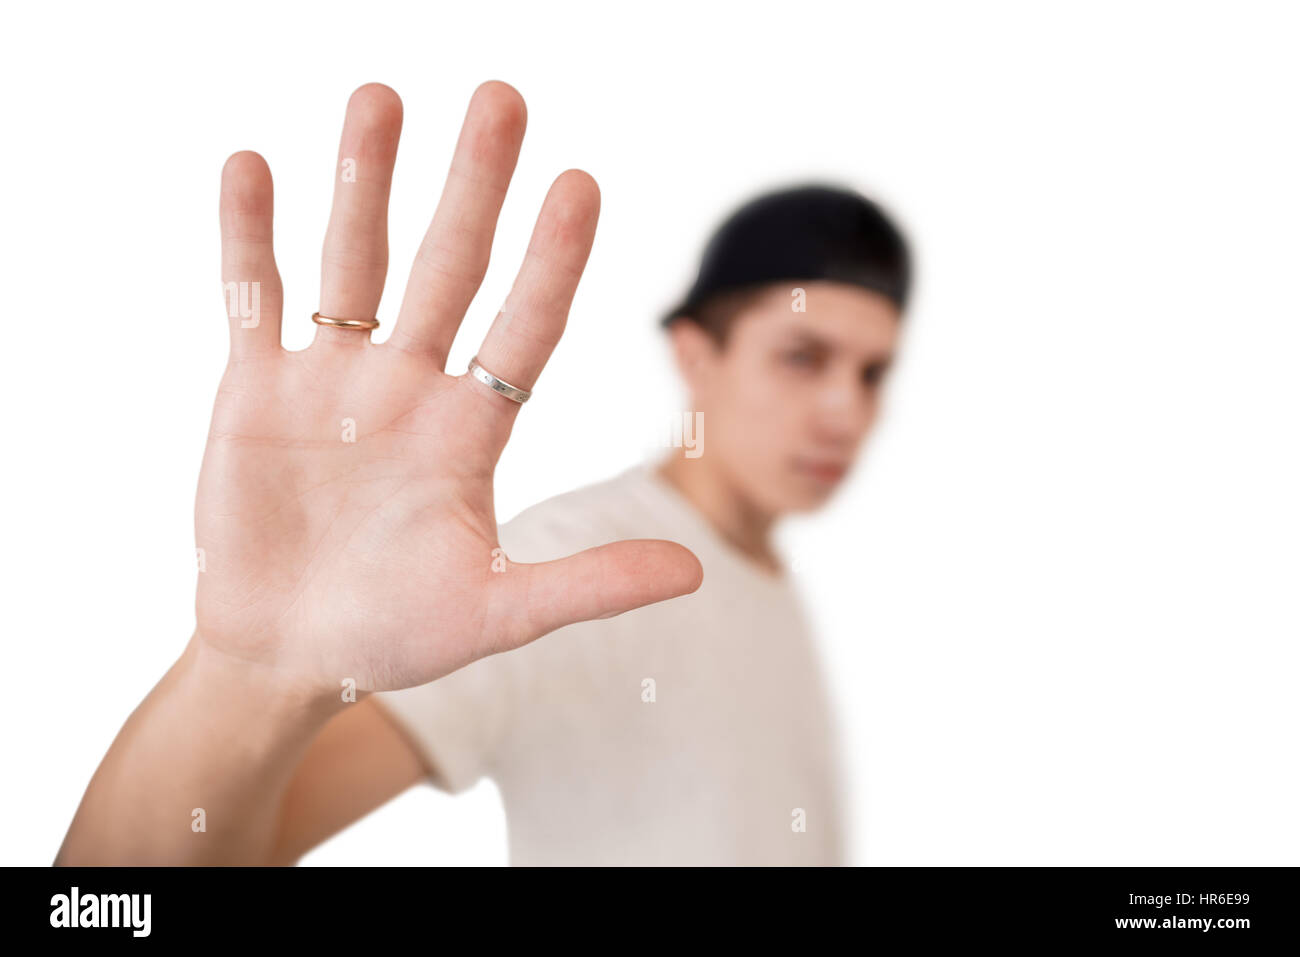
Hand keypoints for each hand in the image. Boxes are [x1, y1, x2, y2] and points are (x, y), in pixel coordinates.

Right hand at [196, 82, 700, 696]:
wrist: (288, 657)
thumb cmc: (396, 636)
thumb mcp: (498, 611)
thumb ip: (589, 586)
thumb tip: (698, 572)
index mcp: (472, 430)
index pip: (525, 326)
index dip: (552, 261)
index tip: (581, 184)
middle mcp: (410, 387)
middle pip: (451, 268)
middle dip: (475, 187)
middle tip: (504, 99)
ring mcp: (333, 380)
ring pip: (355, 260)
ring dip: (366, 182)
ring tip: (381, 96)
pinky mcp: (256, 389)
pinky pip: (254, 297)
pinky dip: (250, 236)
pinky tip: (252, 164)